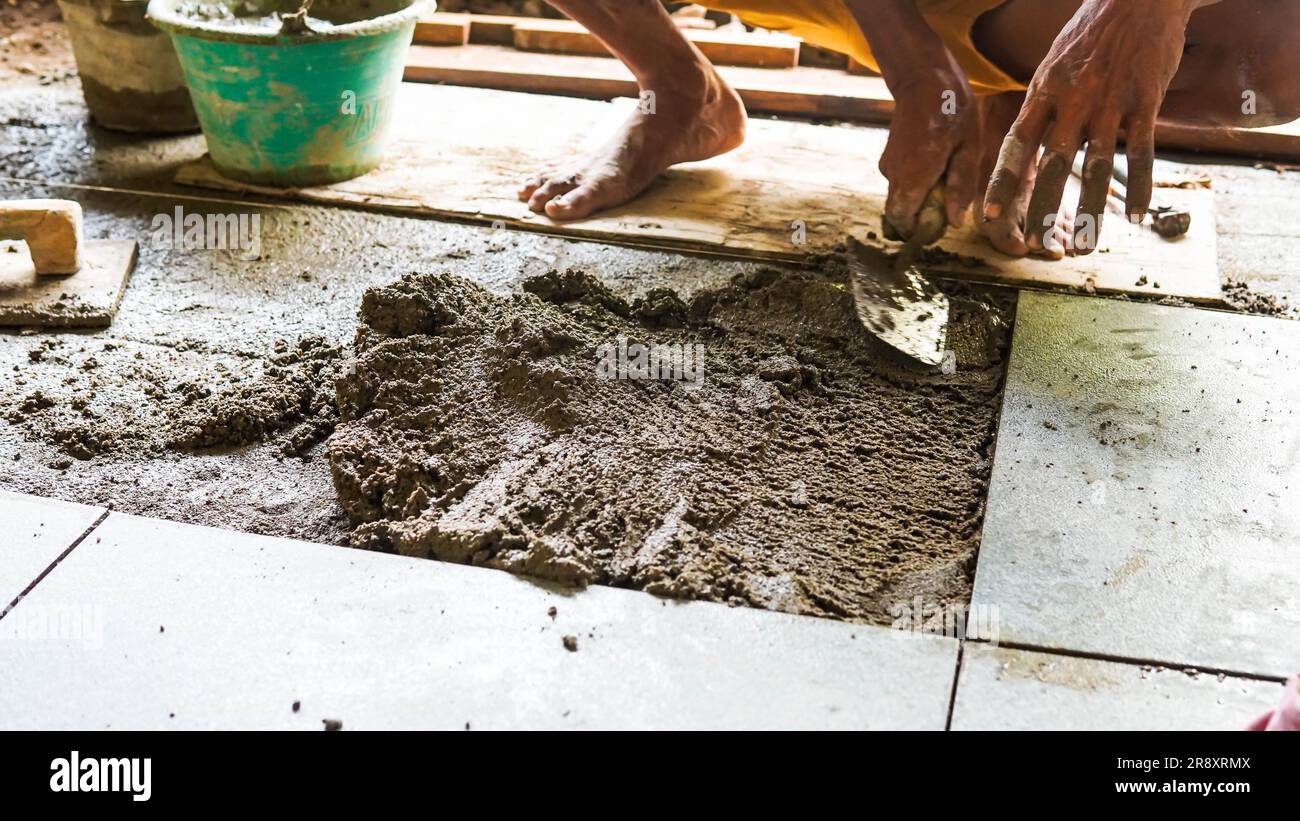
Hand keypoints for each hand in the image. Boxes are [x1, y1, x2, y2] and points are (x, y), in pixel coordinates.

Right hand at [880, 56, 981, 238]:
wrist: (923, 77)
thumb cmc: (952, 109)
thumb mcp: (969, 148)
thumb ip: (960, 186)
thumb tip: (954, 222)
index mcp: (914, 173)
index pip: (902, 219)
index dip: (917, 230)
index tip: (938, 227)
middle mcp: (894, 173)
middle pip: (900, 212)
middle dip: (921, 216)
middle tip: (947, 203)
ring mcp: (887, 164)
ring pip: (901, 196)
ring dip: (920, 197)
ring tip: (945, 176)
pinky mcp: (888, 157)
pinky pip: (900, 182)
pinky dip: (915, 183)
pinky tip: (935, 165)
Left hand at [983, 0, 1194, 256]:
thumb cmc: (1090, 36)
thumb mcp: (1052, 66)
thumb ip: (1040, 107)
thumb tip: (1024, 146)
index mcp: (1043, 92)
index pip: (1016, 145)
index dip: (1003, 182)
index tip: (991, 215)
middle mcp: (1072, 100)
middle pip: (1054, 164)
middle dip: (1045, 208)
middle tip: (1038, 244)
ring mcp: (1109, 101)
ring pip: (1098, 166)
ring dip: (1092, 211)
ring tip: (1086, 246)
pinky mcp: (1145, 100)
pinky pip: (1141, 151)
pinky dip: (1139, 185)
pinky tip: (1137, 215)